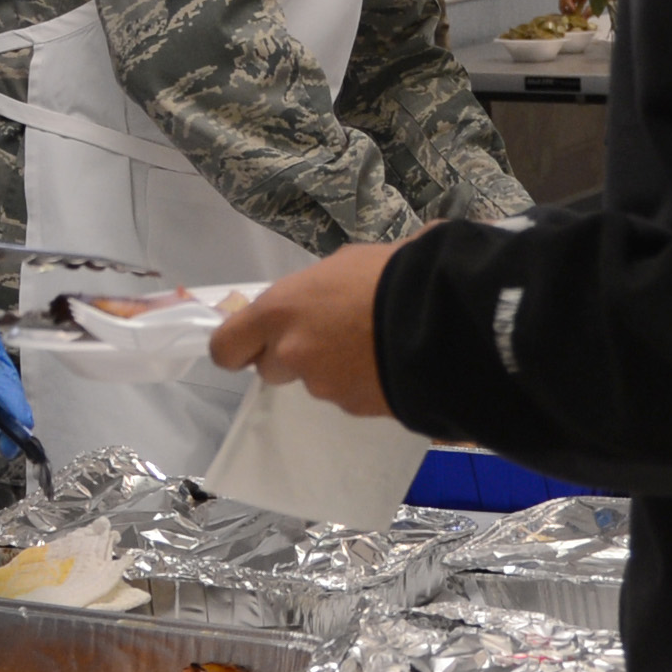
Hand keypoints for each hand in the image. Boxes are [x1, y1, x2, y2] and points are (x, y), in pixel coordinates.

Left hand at [207, 243, 398, 417]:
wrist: (445, 316)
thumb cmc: (392, 273)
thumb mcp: (346, 263)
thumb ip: (318, 289)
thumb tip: (328, 293)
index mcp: (280, 311)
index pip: (225, 347)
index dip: (237, 347)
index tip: (251, 342)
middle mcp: (293, 354)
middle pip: (273, 367)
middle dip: (294, 356)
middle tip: (330, 335)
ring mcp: (326, 387)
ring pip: (317, 382)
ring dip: (336, 368)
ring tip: (376, 342)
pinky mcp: (359, 409)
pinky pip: (352, 395)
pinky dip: (366, 382)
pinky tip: (393, 361)